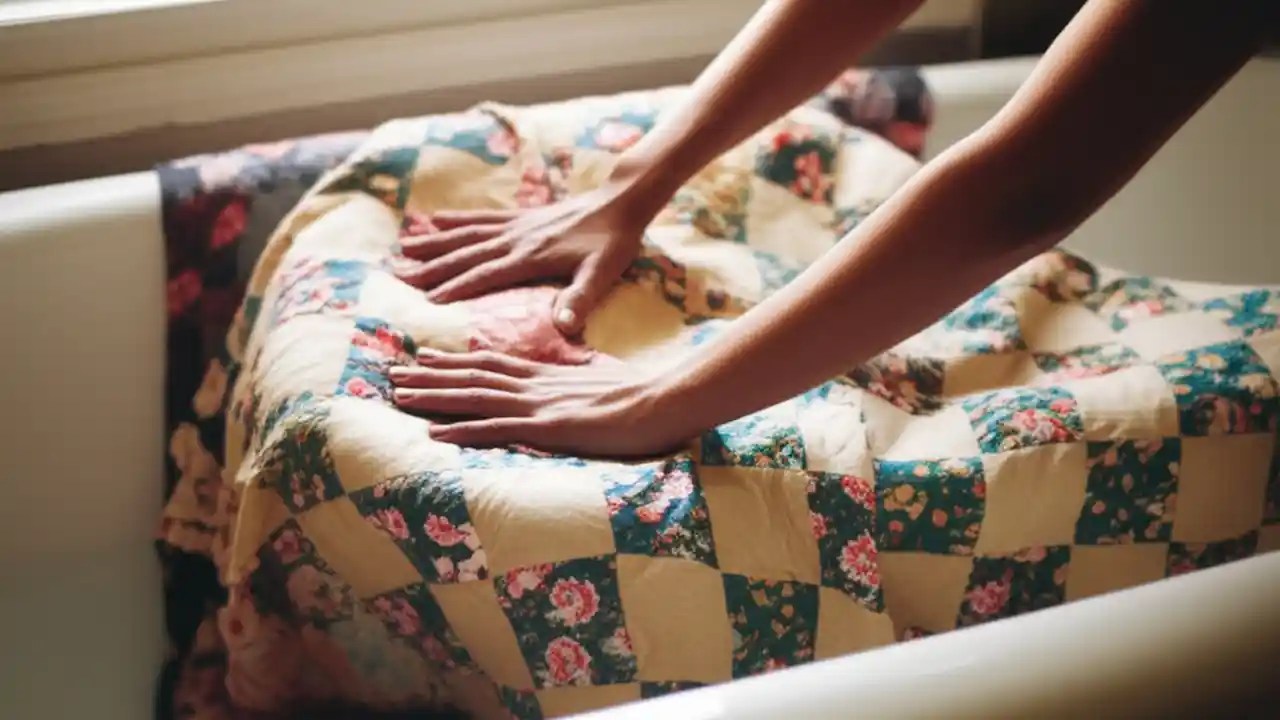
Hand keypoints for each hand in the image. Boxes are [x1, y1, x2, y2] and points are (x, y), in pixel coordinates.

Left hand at [390, 348, 687, 456]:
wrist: (665, 400)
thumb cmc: (643, 394)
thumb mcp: (603, 382)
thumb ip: (580, 381)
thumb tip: (574, 381)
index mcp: (548, 375)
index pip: (491, 363)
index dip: (455, 360)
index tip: (424, 357)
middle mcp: (535, 386)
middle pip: (471, 376)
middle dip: (429, 376)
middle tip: (391, 374)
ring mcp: (539, 406)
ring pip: (474, 398)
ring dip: (433, 397)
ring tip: (398, 395)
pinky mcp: (548, 429)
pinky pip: (496, 430)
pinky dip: (462, 431)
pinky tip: (435, 434)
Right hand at [398, 183, 649, 334]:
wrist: (622, 201)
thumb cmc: (614, 242)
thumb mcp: (603, 274)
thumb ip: (580, 299)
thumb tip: (563, 326)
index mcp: (530, 257)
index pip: (485, 275)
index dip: (456, 288)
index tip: (426, 301)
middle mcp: (516, 239)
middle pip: (465, 254)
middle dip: (431, 267)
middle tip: (397, 277)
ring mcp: (516, 225)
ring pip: (466, 234)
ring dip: (434, 243)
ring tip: (403, 249)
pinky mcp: (521, 216)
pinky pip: (482, 217)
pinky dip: (457, 220)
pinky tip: (435, 220)